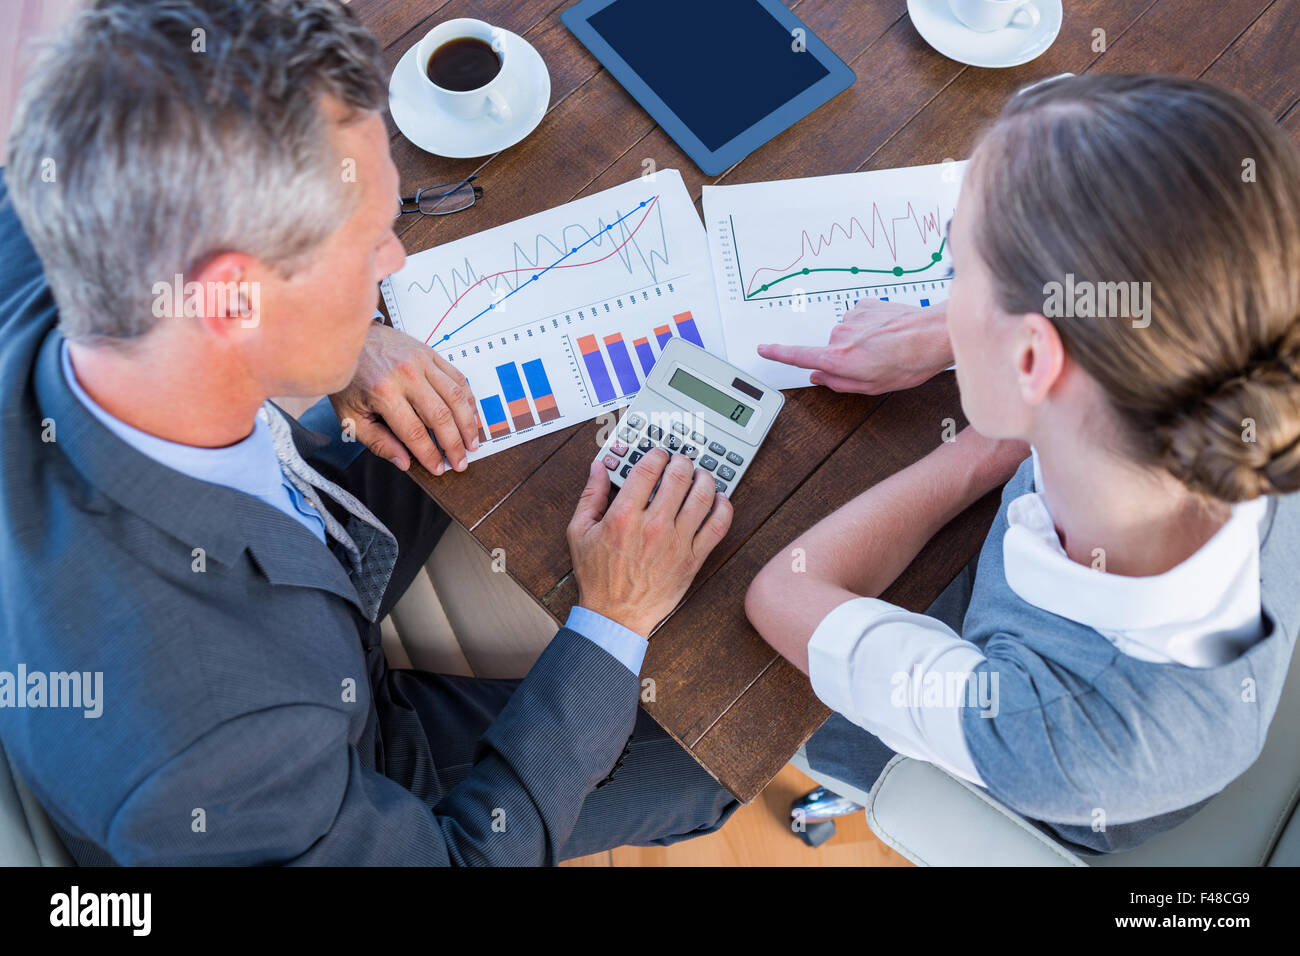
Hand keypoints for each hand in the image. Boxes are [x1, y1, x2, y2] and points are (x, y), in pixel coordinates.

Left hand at [328, 322, 479, 474]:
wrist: (348, 339)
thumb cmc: (349, 379)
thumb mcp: (350, 416)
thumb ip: (377, 442)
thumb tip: (404, 462)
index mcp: (383, 392)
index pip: (414, 432)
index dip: (429, 455)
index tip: (438, 468)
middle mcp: (406, 374)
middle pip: (440, 416)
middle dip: (454, 444)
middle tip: (461, 462)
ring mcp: (421, 361)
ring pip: (455, 396)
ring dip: (467, 423)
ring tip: (472, 443)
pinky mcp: (430, 353)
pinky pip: (457, 377)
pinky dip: (468, 399)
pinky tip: (470, 416)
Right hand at [567, 449, 732, 637]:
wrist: (615, 615)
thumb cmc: (598, 577)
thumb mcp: (579, 532)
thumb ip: (590, 495)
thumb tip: (599, 467)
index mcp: (624, 516)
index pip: (648, 468)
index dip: (656, 453)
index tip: (658, 454)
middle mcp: (654, 526)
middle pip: (679, 476)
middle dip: (682, 461)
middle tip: (680, 461)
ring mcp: (677, 542)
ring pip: (703, 495)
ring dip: (704, 478)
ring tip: (700, 475)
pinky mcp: (693, 558)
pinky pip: (718, 525)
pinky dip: (723, 506)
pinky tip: (718, 499)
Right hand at [756, 299, 952, 393]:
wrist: (934, 334)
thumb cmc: (910, 363)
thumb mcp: (872, 387)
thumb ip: (839, 383)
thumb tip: (819, 377)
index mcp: (839, 359)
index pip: (798, 355)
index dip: (778, 353)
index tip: (763, 348)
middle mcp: (840, 335)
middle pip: (830, 350)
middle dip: (846, 359)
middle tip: (873, 366)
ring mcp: (852, 317)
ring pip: (847, 336)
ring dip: (861, 343)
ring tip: (887, 350)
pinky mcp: (865, 305)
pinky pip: (859, 320)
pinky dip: (870, 328)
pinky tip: (888, 334)